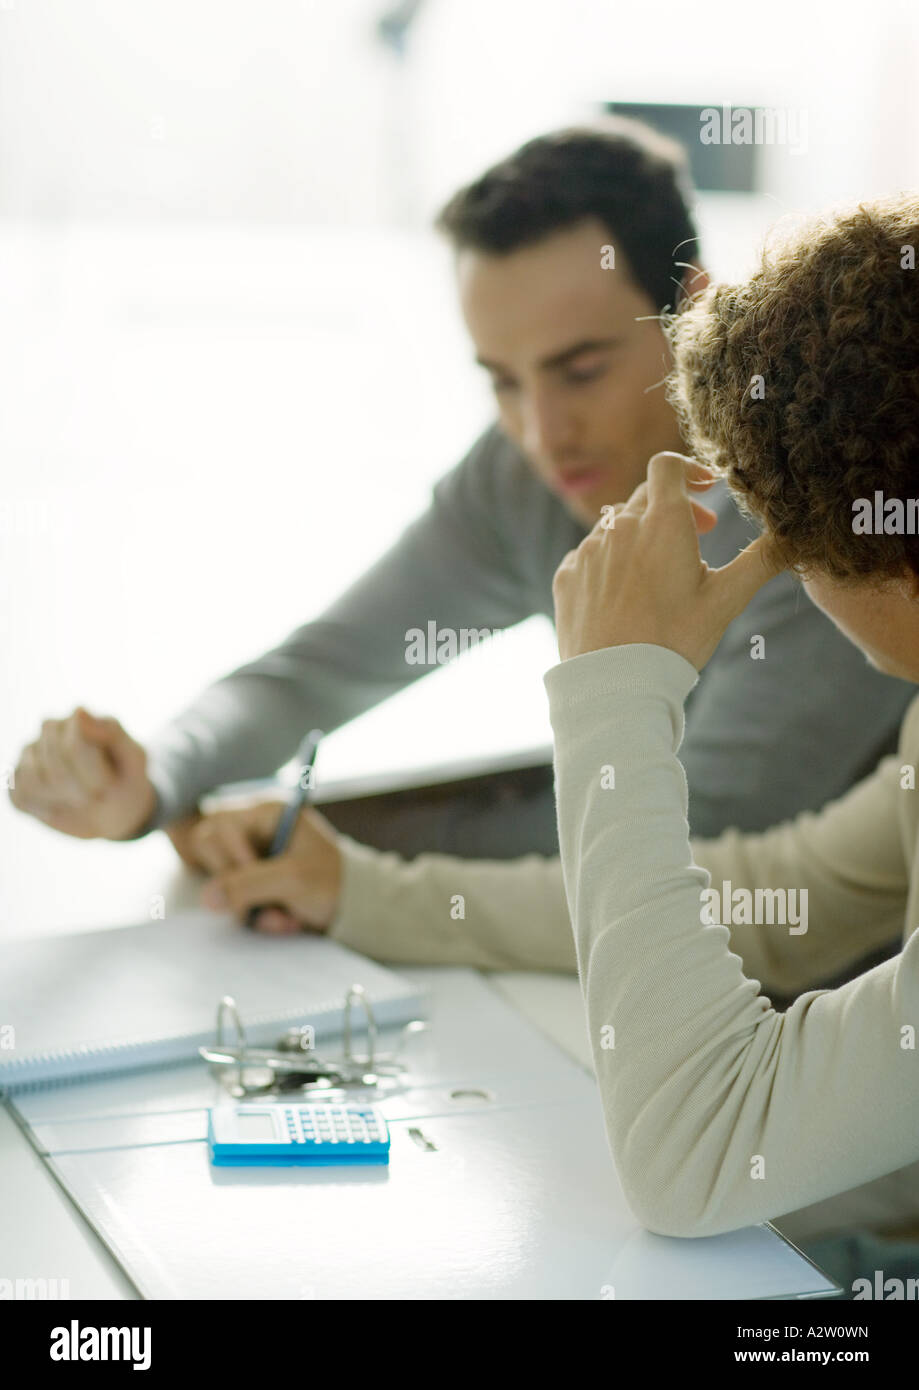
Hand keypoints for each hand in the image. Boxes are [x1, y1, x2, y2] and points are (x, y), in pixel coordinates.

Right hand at [9, 707, 156, 838]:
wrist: (117, 809)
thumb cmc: (126, 778)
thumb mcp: (134, 758)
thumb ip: (112, 732)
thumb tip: (78, 711)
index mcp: (79, 719)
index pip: (73, 745)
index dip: (92, 773)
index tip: (109, 787)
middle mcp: (49, 730)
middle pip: (53, 761)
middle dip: (79, 787)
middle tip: (98, 796)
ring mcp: (30, 755)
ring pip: (34, 779)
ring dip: (63, 798)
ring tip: (82, 800)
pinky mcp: (18, 782)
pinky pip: (20, 795)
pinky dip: (45, 809)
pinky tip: (62, 805)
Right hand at [189, 801, 342, 932]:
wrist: (356, 906)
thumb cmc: (332, 881)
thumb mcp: (293, 880)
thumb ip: (249, 884)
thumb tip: (207, 898)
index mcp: (267, 813)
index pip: (220, 827)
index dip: (232, 857)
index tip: (254, 876)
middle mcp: (254, 830)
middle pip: (210, 852)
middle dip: (237, 887)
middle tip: (264, 903)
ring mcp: (250, 857)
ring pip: (220, 881)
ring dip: (249, 907)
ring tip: (283, 918)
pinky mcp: (251, 883)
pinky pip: (233, 901)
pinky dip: (256, 916)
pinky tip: (284, 920)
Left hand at [552, 453, 783, 669]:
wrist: (616, 686)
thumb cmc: (675, 641)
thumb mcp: (726, 600)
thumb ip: (760, 560)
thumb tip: (794, 537)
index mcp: (662, 523)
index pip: (667, 466)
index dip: (689, 470)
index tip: (706, 490)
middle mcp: (619, 527)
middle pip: (645, 496)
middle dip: (674, 508)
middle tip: (699, 535)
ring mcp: (588, 550)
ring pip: (615, 526)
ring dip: (640, 537)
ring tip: (661, 573)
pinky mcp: (566, 575)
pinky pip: (589, 554)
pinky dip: (610, 561)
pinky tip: (626, 593)